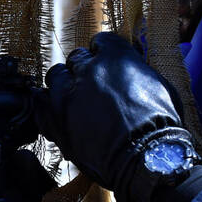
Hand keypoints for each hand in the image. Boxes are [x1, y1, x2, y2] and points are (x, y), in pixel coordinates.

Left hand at [33, 32, 200, 201]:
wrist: (147, 159)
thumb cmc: (162, 127)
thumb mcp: (161, 88)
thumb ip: (138, 72)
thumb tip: (132, 69)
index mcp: (116, 57)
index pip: (101, 42)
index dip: (103, 54)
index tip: (104, 63)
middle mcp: (89, 69)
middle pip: (77, 59)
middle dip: (84, 71)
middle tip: (92, 88)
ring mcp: (68, 93)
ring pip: (55, 76)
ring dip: (64, 85)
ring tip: (73, 100)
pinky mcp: (54, 119)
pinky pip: (39, 103)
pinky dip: (46, 105)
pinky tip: (55, 112)